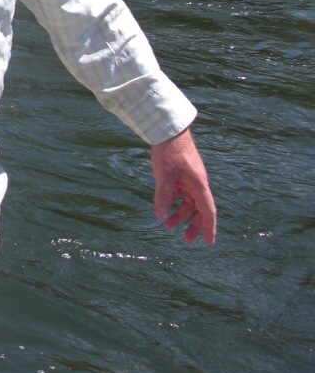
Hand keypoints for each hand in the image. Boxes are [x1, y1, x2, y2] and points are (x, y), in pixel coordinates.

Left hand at [151, 126, 216, 244]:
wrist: (169, 130)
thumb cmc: (169, 151)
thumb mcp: (164, 176)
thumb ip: (163, 197)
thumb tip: (161, 217)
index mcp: (199, 185)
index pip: (208, 211)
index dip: (209, 228)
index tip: (210, 243)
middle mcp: (198, 183)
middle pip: (200, 209)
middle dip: (194, 225)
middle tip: (187, 240)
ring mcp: (190, 178)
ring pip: (189, 202)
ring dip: (180, 214)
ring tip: (167, 226)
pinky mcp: (181, 173)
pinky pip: (181, 193)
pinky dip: (175, 202)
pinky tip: (164, 208)